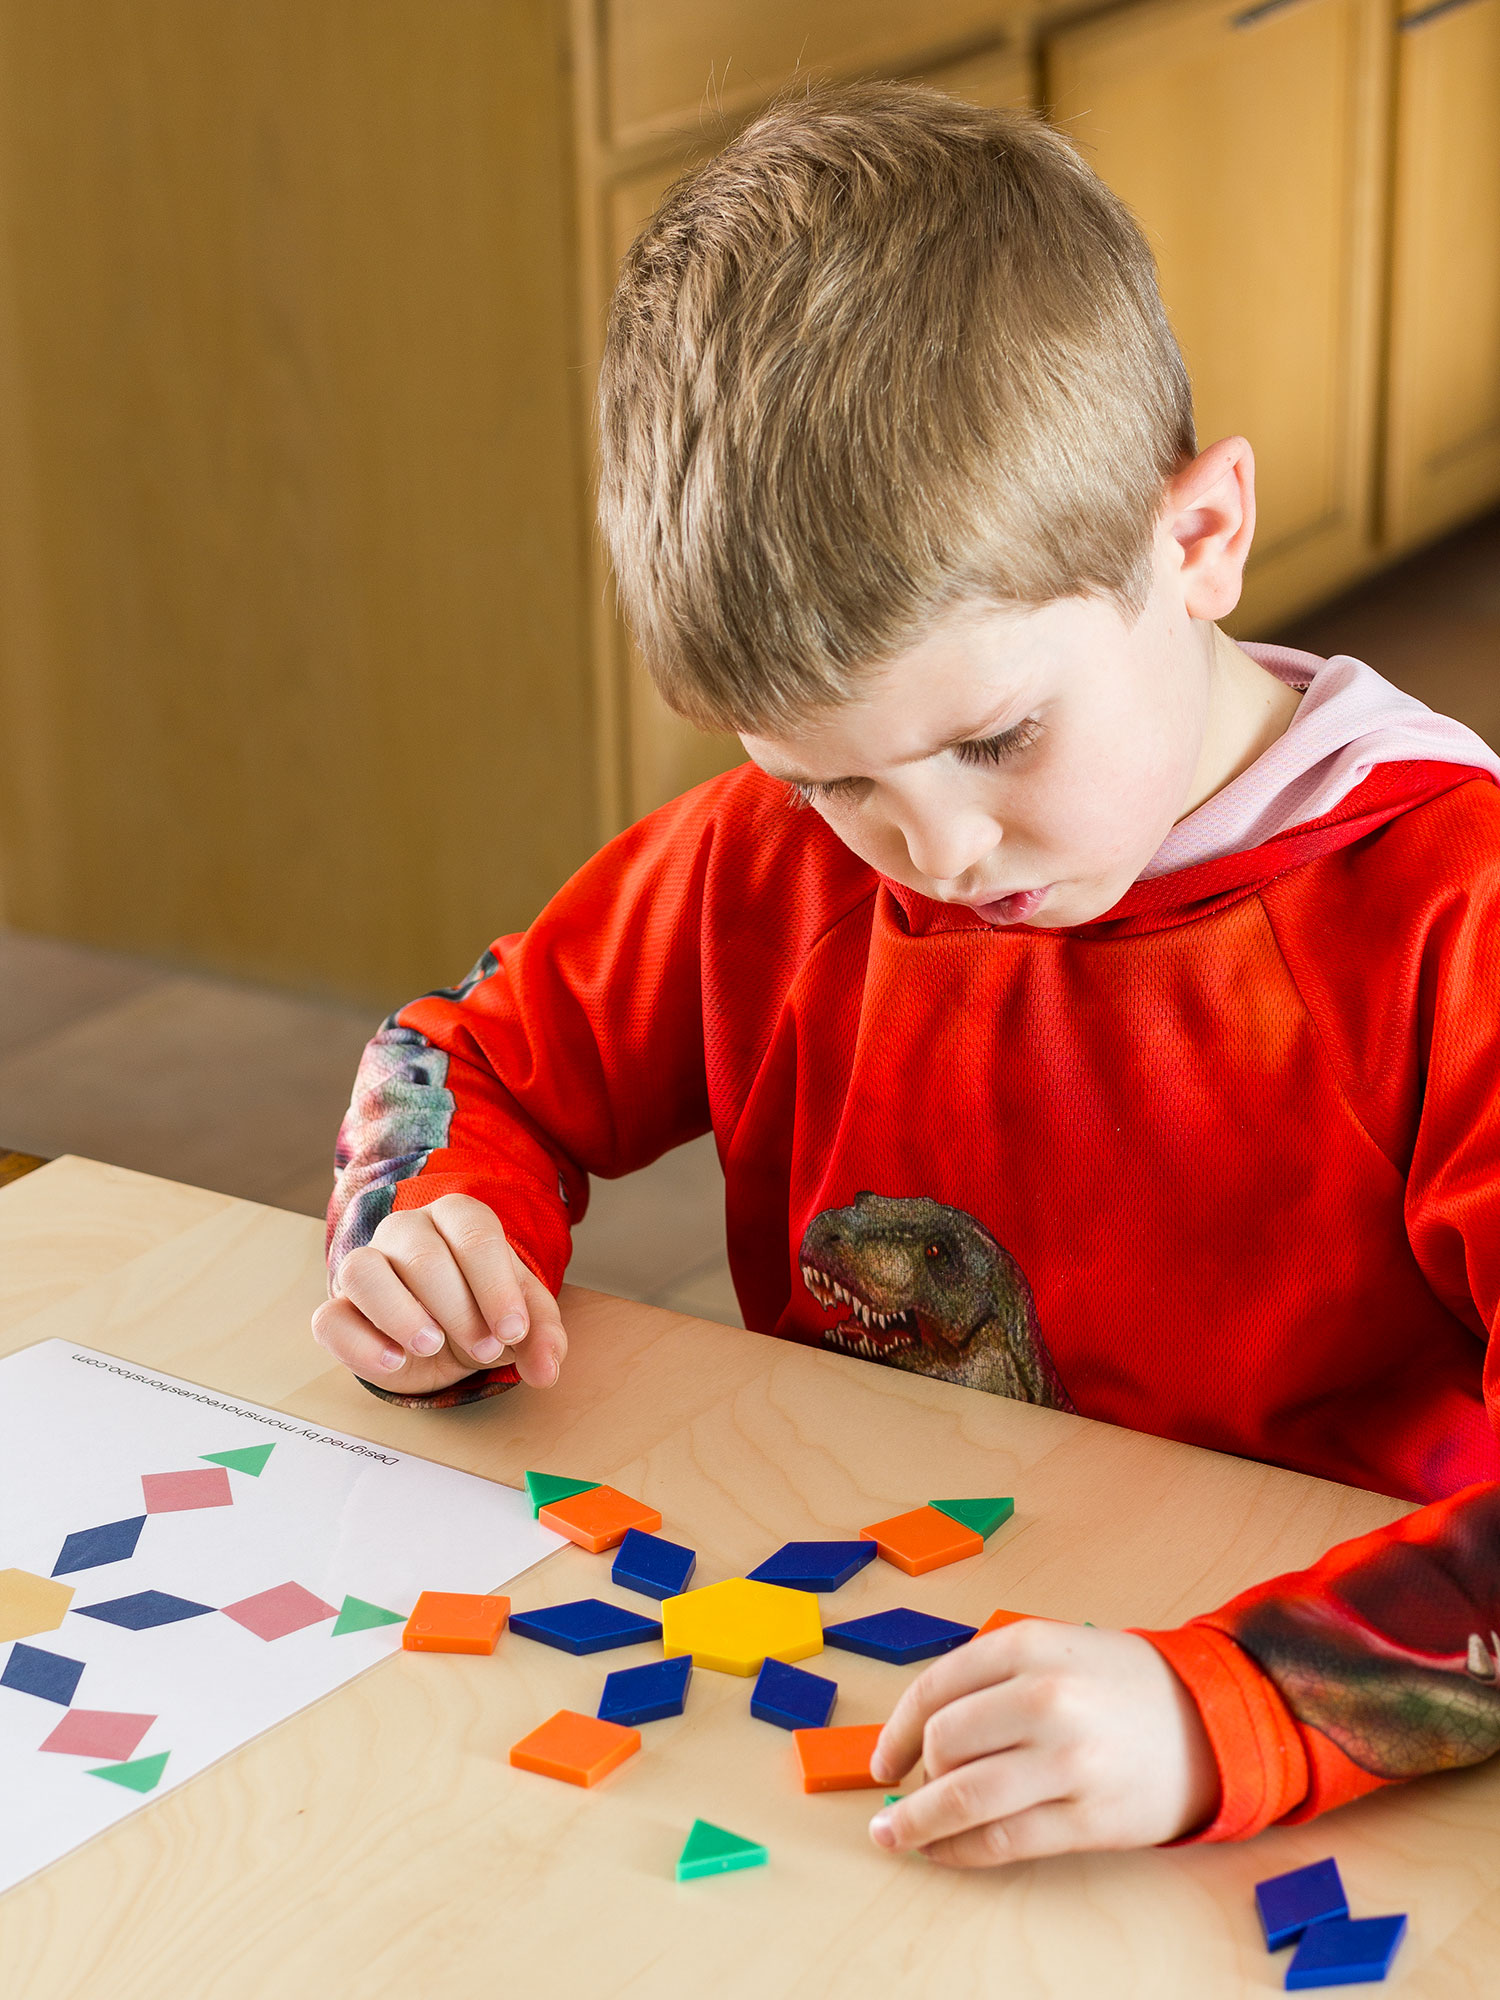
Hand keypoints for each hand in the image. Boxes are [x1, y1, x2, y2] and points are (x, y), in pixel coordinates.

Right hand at [311, 1193, 566, 1394]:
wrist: (442, 1336)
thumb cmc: (482, 1312)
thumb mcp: (522, 1322)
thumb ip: (542, 1338)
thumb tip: (546, 1370)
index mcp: (457, 1218)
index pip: (473, 1232)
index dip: (495, 1285)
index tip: (512, 1331)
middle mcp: (405, 1230)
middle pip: (424, 1256)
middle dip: (460, 1310)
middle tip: (485, 1349)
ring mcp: (365, 1265)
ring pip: (363, 1271)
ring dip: (402, 1314)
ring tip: (432, 1346)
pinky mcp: (338, 1308)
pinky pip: (330, 1318)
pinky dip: (360, 1344)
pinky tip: (395, 1362)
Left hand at [867, 1621, 1217, 1866]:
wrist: (1212, 1722)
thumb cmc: (1120, 1685)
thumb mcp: (1055, 1648)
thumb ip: (990, 1676)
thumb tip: (919, 1732)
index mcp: (1029, 1646)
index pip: (935, 1689)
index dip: (897, 1731)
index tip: (884, 1760)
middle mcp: (1045, 1698)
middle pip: (943, 1744)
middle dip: (913, 1777)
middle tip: (903, 1796)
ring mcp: (1067, 1761)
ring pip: (963, 1798)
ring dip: (917, 1823)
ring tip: (896, 1836)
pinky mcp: (1086, 1817)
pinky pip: (1002, 1840)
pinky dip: (959, 1852)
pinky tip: (944, 1853)